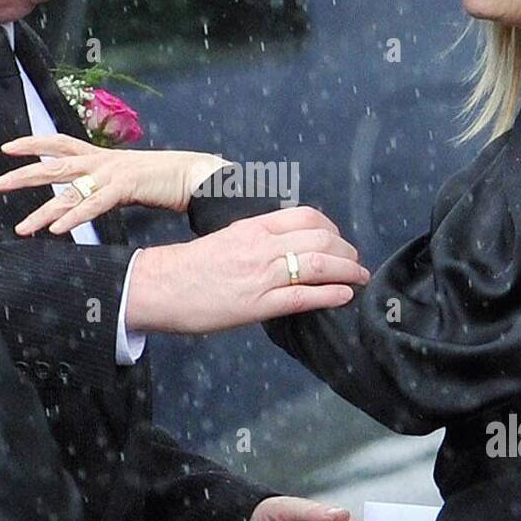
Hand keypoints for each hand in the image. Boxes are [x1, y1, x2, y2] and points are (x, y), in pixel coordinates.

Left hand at [0, 134, 228, 234]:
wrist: (193, 173)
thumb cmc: (161, 179)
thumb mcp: (125, 177)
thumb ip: (103, 185)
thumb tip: (85, 197)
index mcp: (100, 156)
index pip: (59, 143)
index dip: (33, 143)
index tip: (7, 148)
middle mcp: (101, 161)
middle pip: (54, 164)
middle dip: (24, 175)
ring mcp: (112, 173)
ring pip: (70, 192)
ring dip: (43, 212)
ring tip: (23, 228)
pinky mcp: (125, 187)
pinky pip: (94, 205)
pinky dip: (74, 218)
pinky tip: (57, 230)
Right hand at [123, 206, 369, 333]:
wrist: (160, 286)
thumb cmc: (190, 267)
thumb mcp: (227, 239)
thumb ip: (257, 239)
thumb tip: (284, 245)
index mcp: (254, 226)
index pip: (306, 217)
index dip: (331, 228)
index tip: (338, 240)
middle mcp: (263, 246)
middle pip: (321, 239)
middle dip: (346, 251)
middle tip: (355, 262)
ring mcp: (263, 275)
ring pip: (319, 265)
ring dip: (348, 272)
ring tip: (359, 278)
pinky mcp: (259, 304)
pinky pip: (304, 296)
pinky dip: (331, 295)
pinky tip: (345, 296)